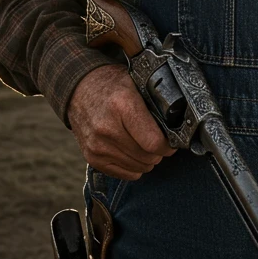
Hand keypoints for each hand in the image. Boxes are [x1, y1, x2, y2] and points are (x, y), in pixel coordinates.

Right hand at [68, 64, 175, 179]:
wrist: (78, 89)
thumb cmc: (113, 85)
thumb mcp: (136, 84)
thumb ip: (155, 104)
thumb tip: (178, 126)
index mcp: (123, 105)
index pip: (154, 142)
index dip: (168, 145)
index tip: (171, 141)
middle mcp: (107, 128)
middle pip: (148, 157)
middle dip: (159, 151)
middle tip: (158, 141)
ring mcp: (97, 145)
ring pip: (139, 167)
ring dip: (147, 160)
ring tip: (145, 144)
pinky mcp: (92, 157)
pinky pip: (125, 174)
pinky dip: (134, 166)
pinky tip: (133, 151)